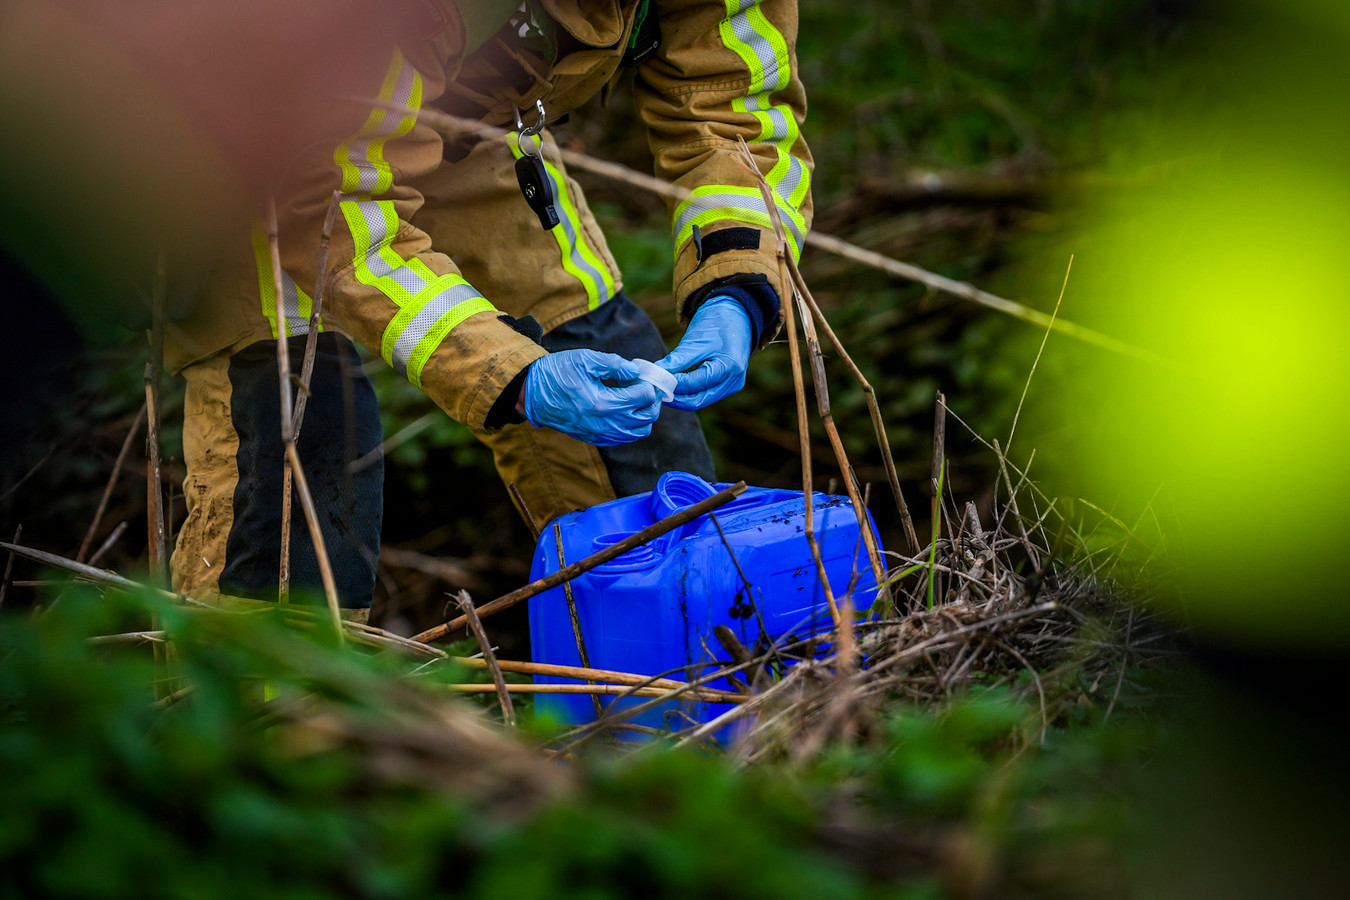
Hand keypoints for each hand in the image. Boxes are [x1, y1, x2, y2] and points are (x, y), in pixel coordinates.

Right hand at [522, 349, 661, 445]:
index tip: (643, 375)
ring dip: (643, 415)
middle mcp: (604, 424)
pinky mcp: (594, 439)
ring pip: (638, 432)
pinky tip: (624, 409)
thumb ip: (615, 364)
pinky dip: (631, 426)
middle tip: (645, 386)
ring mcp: (599, 435)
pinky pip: (623, 438)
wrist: (531, 393)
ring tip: (635, 398)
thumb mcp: (586, 359)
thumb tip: (636, 371)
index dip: (648, 383)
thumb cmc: (556, 373)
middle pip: (647, 418)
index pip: (643, 397)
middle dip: (652, 400)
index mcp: (603, 403)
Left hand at [655, 296, 752, 410]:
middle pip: (699, 399)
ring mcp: (732, 384)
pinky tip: (675, 387)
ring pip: (701, 399)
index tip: (656, 382)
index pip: (696, 383)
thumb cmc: (716, 324)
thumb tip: (657, 372)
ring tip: (663, 390)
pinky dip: (690, 392)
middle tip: (657, 392)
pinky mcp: (727, 385)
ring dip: (681, 397)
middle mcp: (734, 380)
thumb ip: (677, 359)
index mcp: (729, 367)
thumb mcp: (696, 339)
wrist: (734, 315)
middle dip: (676, 398)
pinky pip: (705, 394)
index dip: (674, 384)